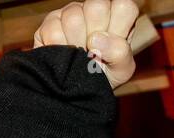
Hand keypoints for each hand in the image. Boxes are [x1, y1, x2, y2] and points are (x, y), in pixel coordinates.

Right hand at [32, 0, 148, 88]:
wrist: (75, 93)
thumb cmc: (102, 78)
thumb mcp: (120, 70)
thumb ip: (120, 52)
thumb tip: (96, 38)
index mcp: (117, 14)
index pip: (123, 5)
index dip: (117, 26)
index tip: (111, 45)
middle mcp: (94, 9)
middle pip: (97, 5)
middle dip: (94, 33)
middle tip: (92, 51)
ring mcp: (71, 13)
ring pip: (73, 18)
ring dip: (75, 44)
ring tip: (77, 55)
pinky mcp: (50, 23)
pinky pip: (53, 30)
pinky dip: (58, 48)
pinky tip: (62, 55)